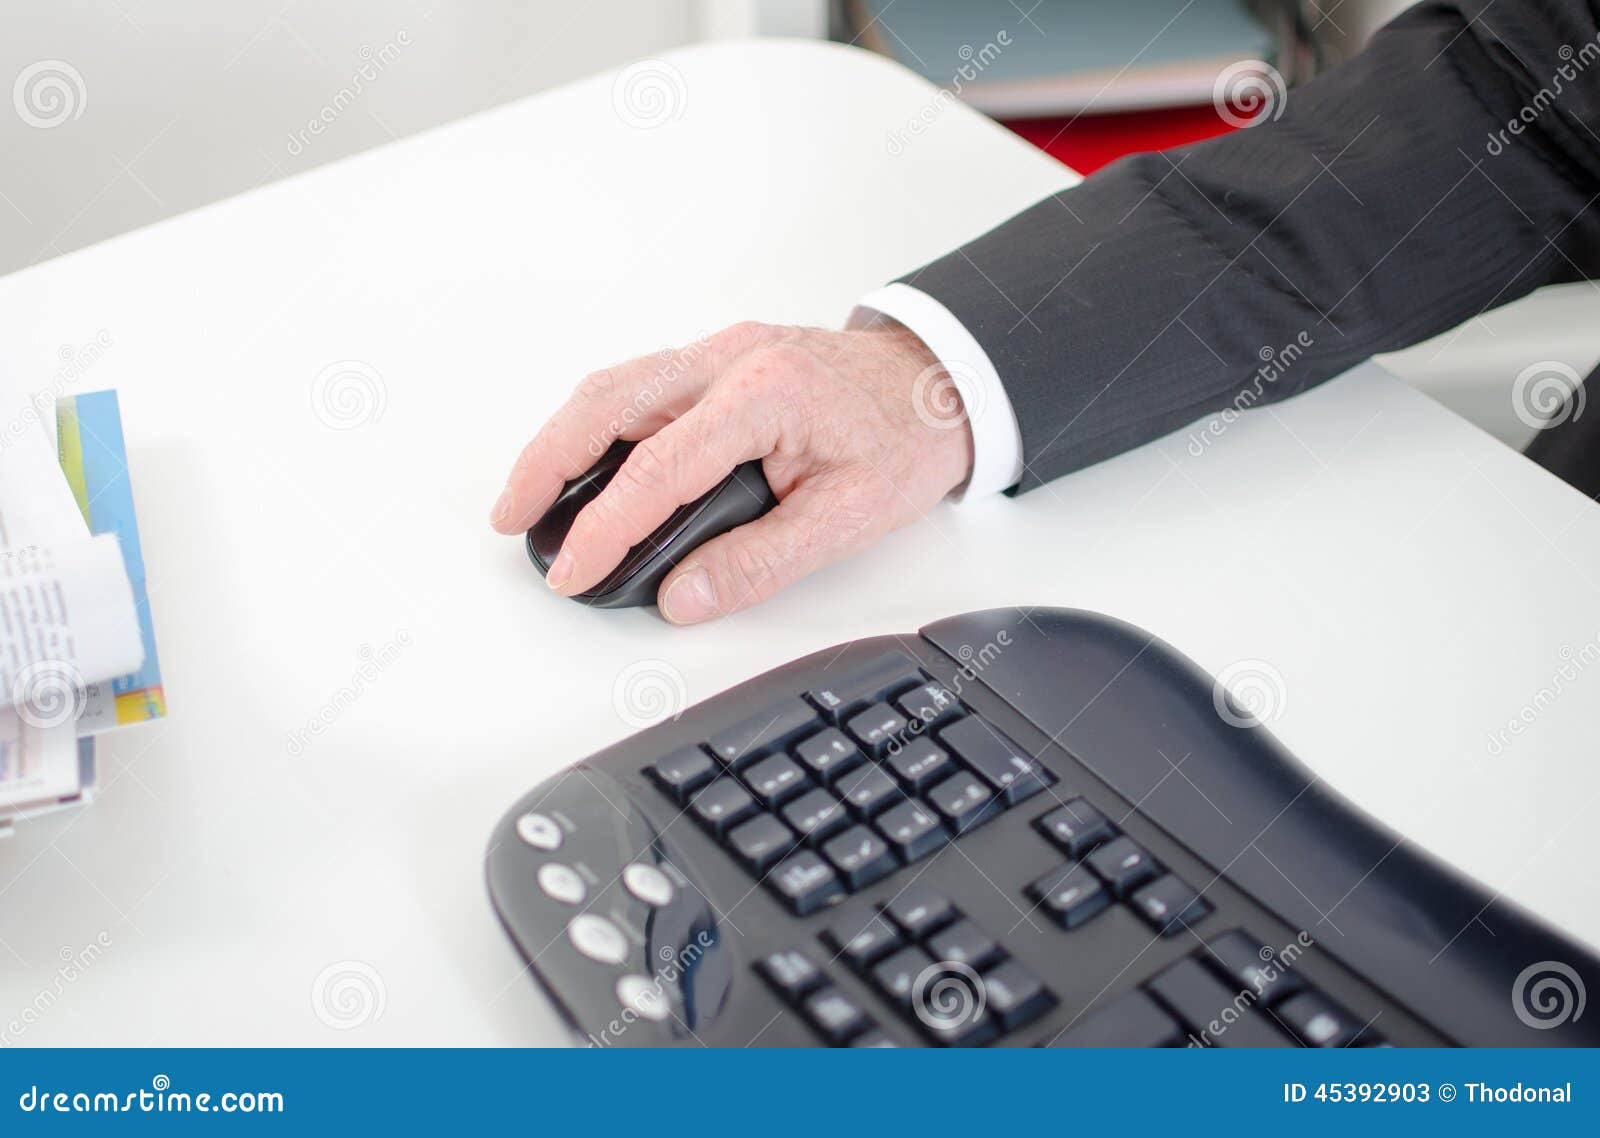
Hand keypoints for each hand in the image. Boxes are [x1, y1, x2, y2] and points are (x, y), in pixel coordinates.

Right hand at [488, 321, 974, 622]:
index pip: (659, 467)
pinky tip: (579, 465)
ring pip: (613, 385)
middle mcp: (731, 358)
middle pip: (608, 400)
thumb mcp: (850, 517)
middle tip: (511, 521)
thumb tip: (682, 596)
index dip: (605, 527)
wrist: (939, 383)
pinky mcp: (716, 359)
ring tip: (526, 498)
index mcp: (767, 393)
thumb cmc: (905, 439)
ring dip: (560, 439)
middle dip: (547, 462)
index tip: (571, 571)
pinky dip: (594, 424)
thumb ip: (762, 561)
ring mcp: (719, 350)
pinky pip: (637, 385)